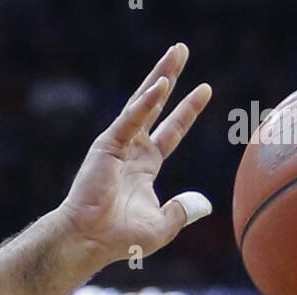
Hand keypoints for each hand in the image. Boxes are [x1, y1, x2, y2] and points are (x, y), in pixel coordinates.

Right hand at [56, 43, 211, 267]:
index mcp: (144, 168)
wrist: (90, 240)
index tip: (205, 89)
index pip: (171, 132)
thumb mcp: (162, 227)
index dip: (186, 112)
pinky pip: (130, 119)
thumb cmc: (120, 240)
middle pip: (156, 106)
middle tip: (182, 51)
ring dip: (160, 76)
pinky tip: (161, 85)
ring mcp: (118, 145)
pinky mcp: (107, 145)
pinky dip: (146, 102)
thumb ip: (183, 212)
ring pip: (142, 103)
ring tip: (176, 53)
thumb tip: (205, 204)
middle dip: (169, 78)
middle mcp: (131, 151)